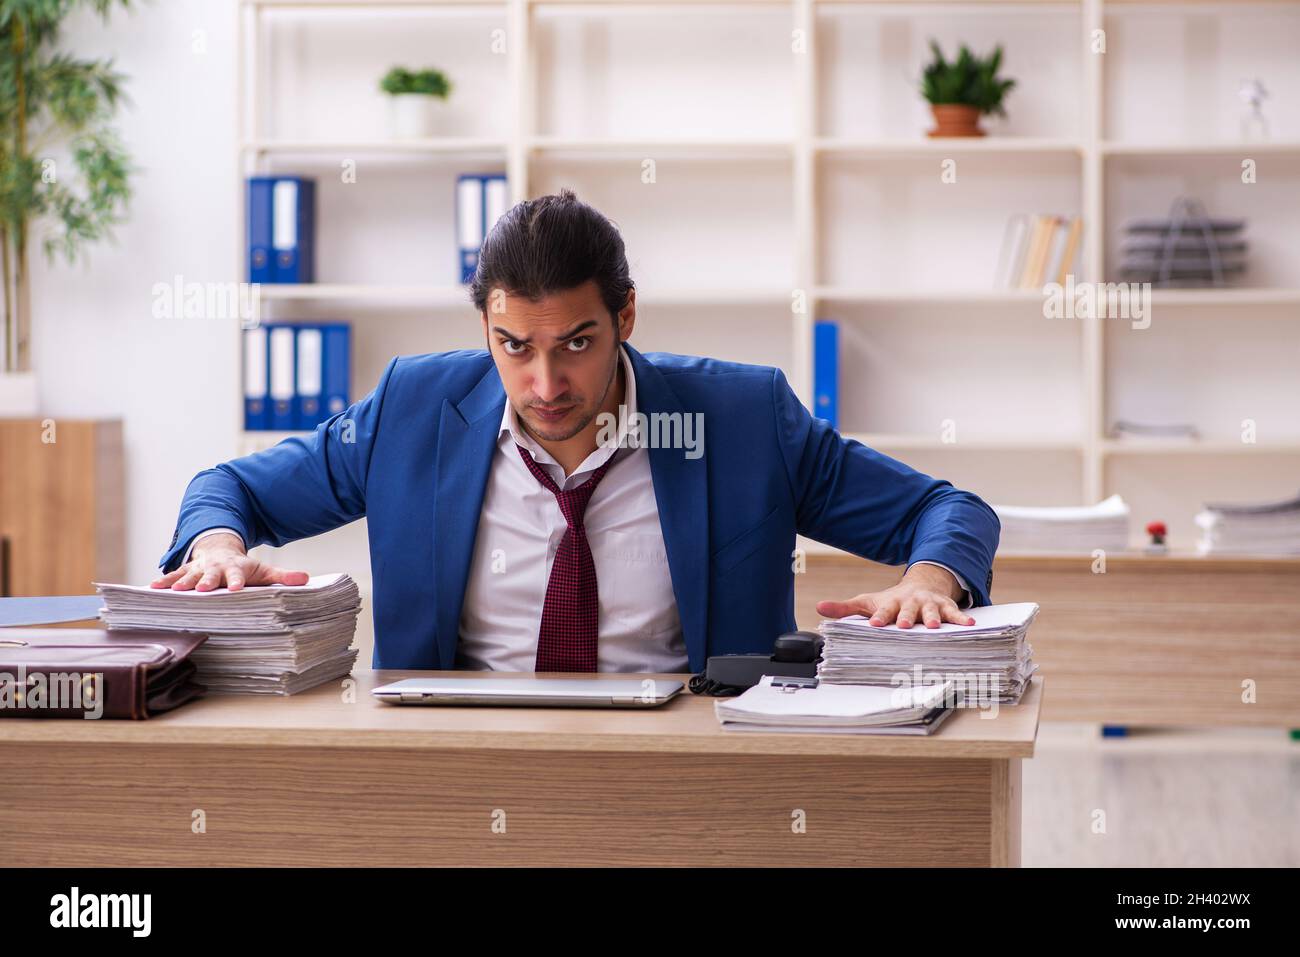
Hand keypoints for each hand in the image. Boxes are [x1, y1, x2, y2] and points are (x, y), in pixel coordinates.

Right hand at [149, 532, 308, 592]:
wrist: (220, 550)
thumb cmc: (243, 567)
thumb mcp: (263, 570)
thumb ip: (283, 576)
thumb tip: (306, 579)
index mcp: (235, 569)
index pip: (236, 576)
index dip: (236, 582)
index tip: (235, 589)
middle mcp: (215, 568)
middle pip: (211, 576)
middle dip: (206, 582)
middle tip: (202, 590)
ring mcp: (199, 569)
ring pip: (190, 575)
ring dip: (182, 582)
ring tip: (175, 590)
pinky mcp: (185, 570)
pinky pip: (172, 575)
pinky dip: (163, 581)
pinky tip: (151, 587)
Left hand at [816, 563, 974, 628]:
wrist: (920, 585)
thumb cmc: (891, 601)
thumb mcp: (868, 602)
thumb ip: (845, 608)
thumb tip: (819, 608)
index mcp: (890, 603)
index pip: (882, 611)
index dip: (879, 617)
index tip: (874, 624)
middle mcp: (910, 602)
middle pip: (908, 611)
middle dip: (906, 618)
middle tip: (904, 627)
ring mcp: (928, 603)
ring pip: (931, 611)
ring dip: (933, 618)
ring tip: (935, 627)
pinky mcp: (945, 606)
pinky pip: (954, 613)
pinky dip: (962, 619)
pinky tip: (970, 625)